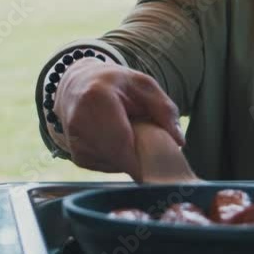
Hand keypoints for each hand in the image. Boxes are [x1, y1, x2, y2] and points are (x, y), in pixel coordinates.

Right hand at [53, 58, 184, 176]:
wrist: (78, 85)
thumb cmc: (114, 84)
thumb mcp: (143, 85)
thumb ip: (164, 108)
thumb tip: (178, 141)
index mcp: (95, 99)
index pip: (120, 143)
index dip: (142, 161)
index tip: (162, 169)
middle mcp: (78, 123)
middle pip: (119, 158)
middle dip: (141, 158)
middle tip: (152, 145)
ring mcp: (74, 143)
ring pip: (115, 165)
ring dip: (129, 156)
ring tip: (130, 134)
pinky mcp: (77, 157)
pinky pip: (107, 167)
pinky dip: (118, 158)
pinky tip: (117, 141)